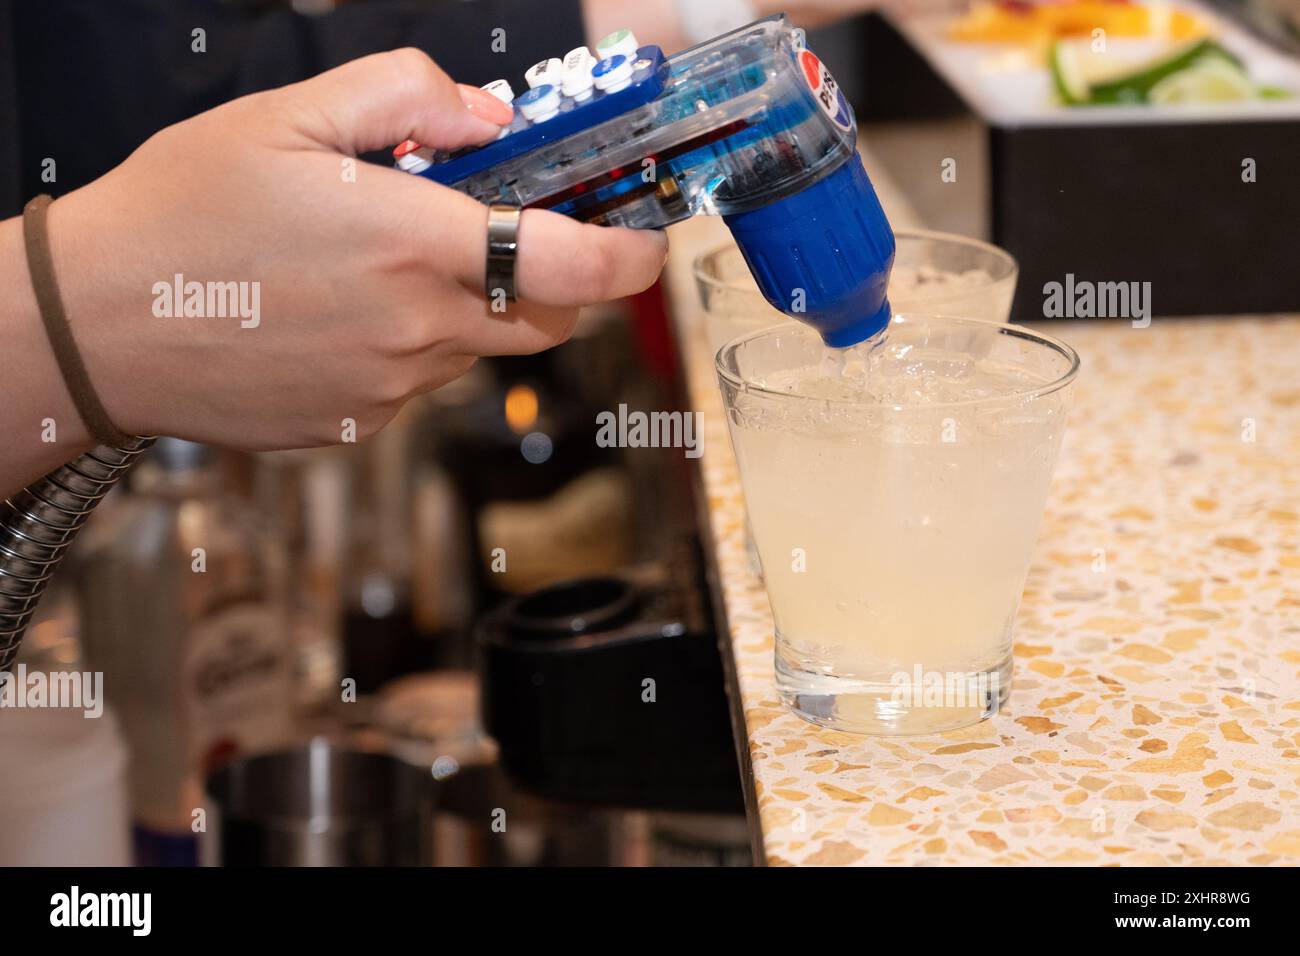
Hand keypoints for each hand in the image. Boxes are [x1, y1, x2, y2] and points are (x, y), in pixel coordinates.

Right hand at [35, 49, 667, 452]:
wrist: (98, 324)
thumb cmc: (181, 214)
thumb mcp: (288, 116)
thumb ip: (406, 97)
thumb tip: (487, 119)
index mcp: (413, 245)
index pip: (572, 266)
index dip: (629, 257)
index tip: (644, 242)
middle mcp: (417, 329)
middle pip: (546, 320)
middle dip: (553, 280)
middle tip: (505, 235)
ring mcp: (390, 387)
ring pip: (478, 350)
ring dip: (465, 309)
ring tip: (375, 266)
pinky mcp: (359, 424)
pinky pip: (419, 384)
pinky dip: (410, 346)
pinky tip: (338, 313)